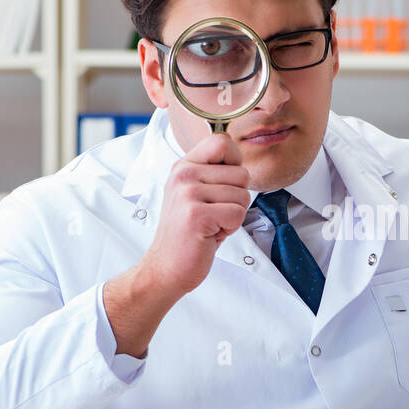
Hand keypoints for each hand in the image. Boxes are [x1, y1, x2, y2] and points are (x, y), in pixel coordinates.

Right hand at [103, 131, 250, 356]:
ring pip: (242, 195)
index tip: (221, 186)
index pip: (223, 141)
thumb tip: (238, 155)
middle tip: (213, 214)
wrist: (166, 267)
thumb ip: (214, 172)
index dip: (235, 164)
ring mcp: (188, 193)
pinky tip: (210, 234)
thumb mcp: (196, 193)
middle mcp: (184, 175)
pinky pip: (237, 214)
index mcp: (184, 165)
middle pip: (242, 173)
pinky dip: (230, 228)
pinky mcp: (196, 214)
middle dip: (236, 199)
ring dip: (233, 215)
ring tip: (210, 224)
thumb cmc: (188, 233)